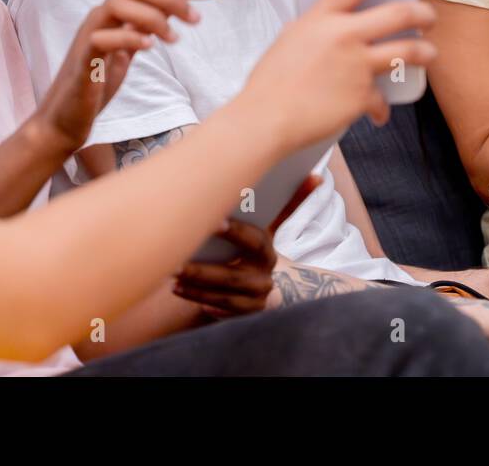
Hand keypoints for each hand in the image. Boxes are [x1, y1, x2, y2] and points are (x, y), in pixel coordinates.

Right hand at [32, 0, 220, 154]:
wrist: (63, 120)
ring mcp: (88, 37)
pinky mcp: (82, 62)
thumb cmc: (94, 87)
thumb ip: (141, 32)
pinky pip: (101, 38)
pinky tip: (150, 46)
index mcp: (112, 17)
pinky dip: (127, 37)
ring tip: (175, 38)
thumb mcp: (125, 55)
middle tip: (197, 18)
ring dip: (152, 16)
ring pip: (117, 4)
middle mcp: (99, 19)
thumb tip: (167, 17)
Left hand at [173, 175, 320, 319]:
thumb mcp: (272, 227)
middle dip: (203, 270)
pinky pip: (219, 309)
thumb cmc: (257, 248)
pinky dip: (198, 300)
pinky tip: (178, 290)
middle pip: (233, 275)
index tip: (214, 222)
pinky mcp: (245, 313)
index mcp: (267, 250)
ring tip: (172, 277)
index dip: (236, 232)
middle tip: (177, 261)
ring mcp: (255, 297)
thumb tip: (316, 176)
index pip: (254, 240)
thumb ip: (290, 202)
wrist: (267, 284)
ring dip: (196, 287)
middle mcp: (264, 275)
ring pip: (224, 295)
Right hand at [239, 0, 437, 155]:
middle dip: (422, 12)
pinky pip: (383, 98)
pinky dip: (381, 108)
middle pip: (398, 13)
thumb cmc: (271, 83)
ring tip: (428, 53)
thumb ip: (318, 30)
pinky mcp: (362, 95)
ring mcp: (356, 64)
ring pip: (409, 50)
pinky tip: (379, 113)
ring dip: (425, 52)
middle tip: (428, 15)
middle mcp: (342, 35)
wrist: (265, 119)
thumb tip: (336, 29)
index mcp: (321, 17)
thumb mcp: (291, 41)